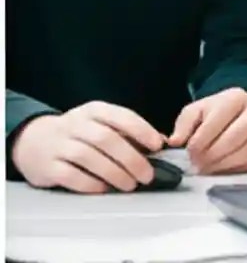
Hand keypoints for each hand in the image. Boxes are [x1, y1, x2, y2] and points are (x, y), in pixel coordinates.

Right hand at [11, 102, 165, 193]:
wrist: (31, 141)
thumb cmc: (77, 134)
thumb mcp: (101, 124)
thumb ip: (128, 132)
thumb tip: (161, 143)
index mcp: (94, 111)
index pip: (121, 116)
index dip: (142, 131)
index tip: (157, 146)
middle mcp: (75, 124)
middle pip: (107, 139)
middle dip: (132, 159)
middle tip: (147, 175)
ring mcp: (59, 145)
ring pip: (89, 157)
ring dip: (114, 173)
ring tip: (130, 185)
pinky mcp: (47, 166)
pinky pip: (70, 175)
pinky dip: (90, 183)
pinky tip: (104, 189)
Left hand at [169, 88, 246, 173]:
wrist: (239, 113)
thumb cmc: (215, 113)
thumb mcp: (196, 111)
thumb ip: (183, 124)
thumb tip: (175, 142)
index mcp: (236, 98)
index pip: (216, 122)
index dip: (199, 141)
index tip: (189, 152)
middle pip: (233, 138)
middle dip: (211, 155)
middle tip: (197, 164)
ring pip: (245, 152)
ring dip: (222, 165)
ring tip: (207, 168)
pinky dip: (234, 170)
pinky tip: (221, 170)